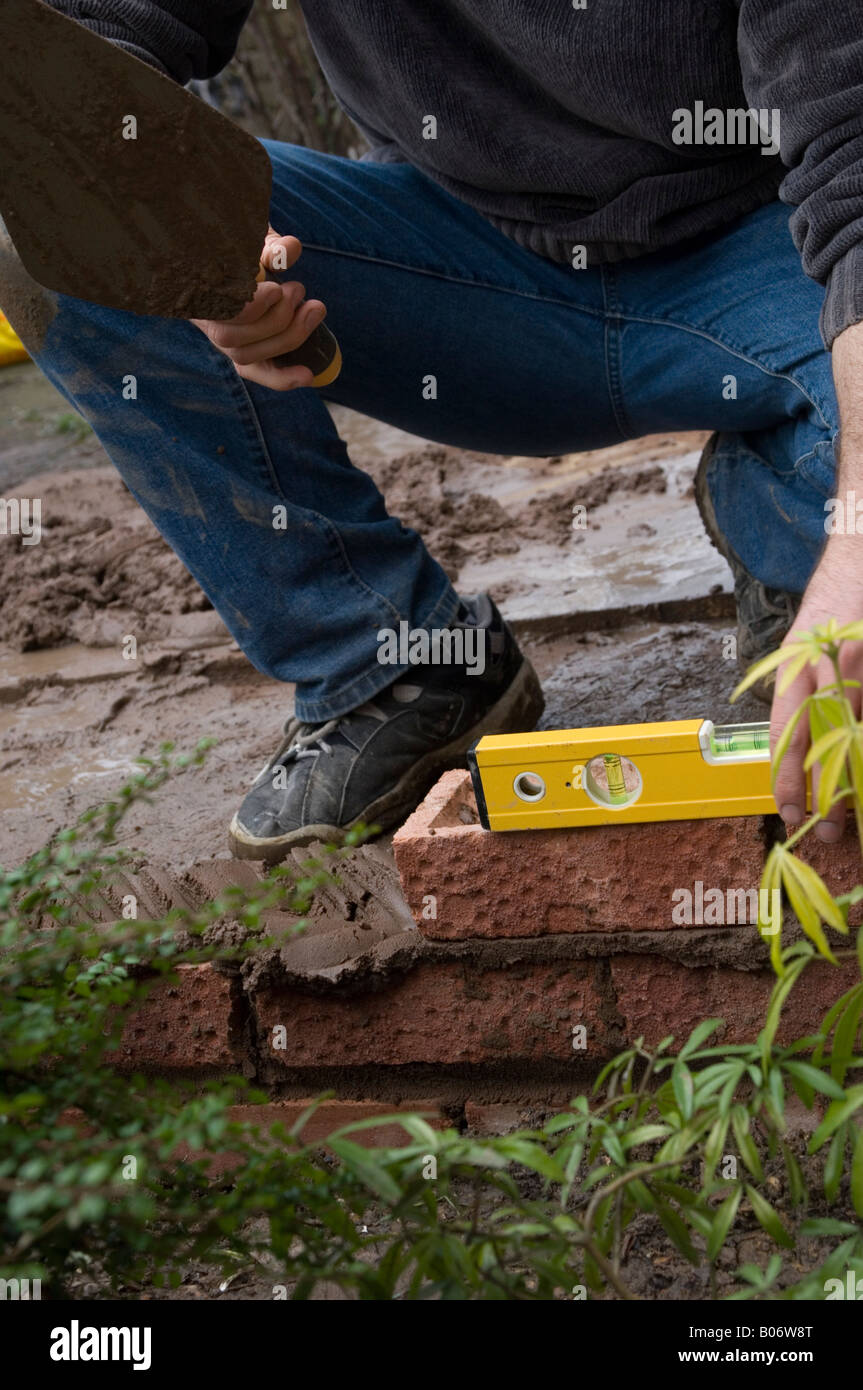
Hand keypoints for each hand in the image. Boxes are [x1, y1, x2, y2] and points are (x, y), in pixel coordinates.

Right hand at [191, 228, 325, 390]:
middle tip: (298, 290)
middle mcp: (205, 321)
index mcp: (199, 290)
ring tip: (314, 308)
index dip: (248, 307)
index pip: (213, 309)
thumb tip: (291, 249)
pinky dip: (284, 378)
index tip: (277, 290)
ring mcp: (224, 342)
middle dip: (274, 320)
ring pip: (246, 356)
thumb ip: (272, 246)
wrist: (242, 261)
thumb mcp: (257, 242)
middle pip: (230, 338)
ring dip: (287, 337)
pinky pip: (258, 374)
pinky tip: (308, 375)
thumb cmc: (248, 250)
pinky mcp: (244, 356)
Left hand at [770, 538, 862, 840]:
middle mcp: (826, 668)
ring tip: (855, 813)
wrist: (858, 559)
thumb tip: (797, 758)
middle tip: (829, 831)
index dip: (786, 778)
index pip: (785, 733)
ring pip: (858, 734)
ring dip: (857, 776)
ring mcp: (858, 664)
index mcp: (795, 668)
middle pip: (824, 745)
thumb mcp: (801, 652)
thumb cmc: (830, 615)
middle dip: (826, 794)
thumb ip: (800, 697)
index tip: (788, 812)